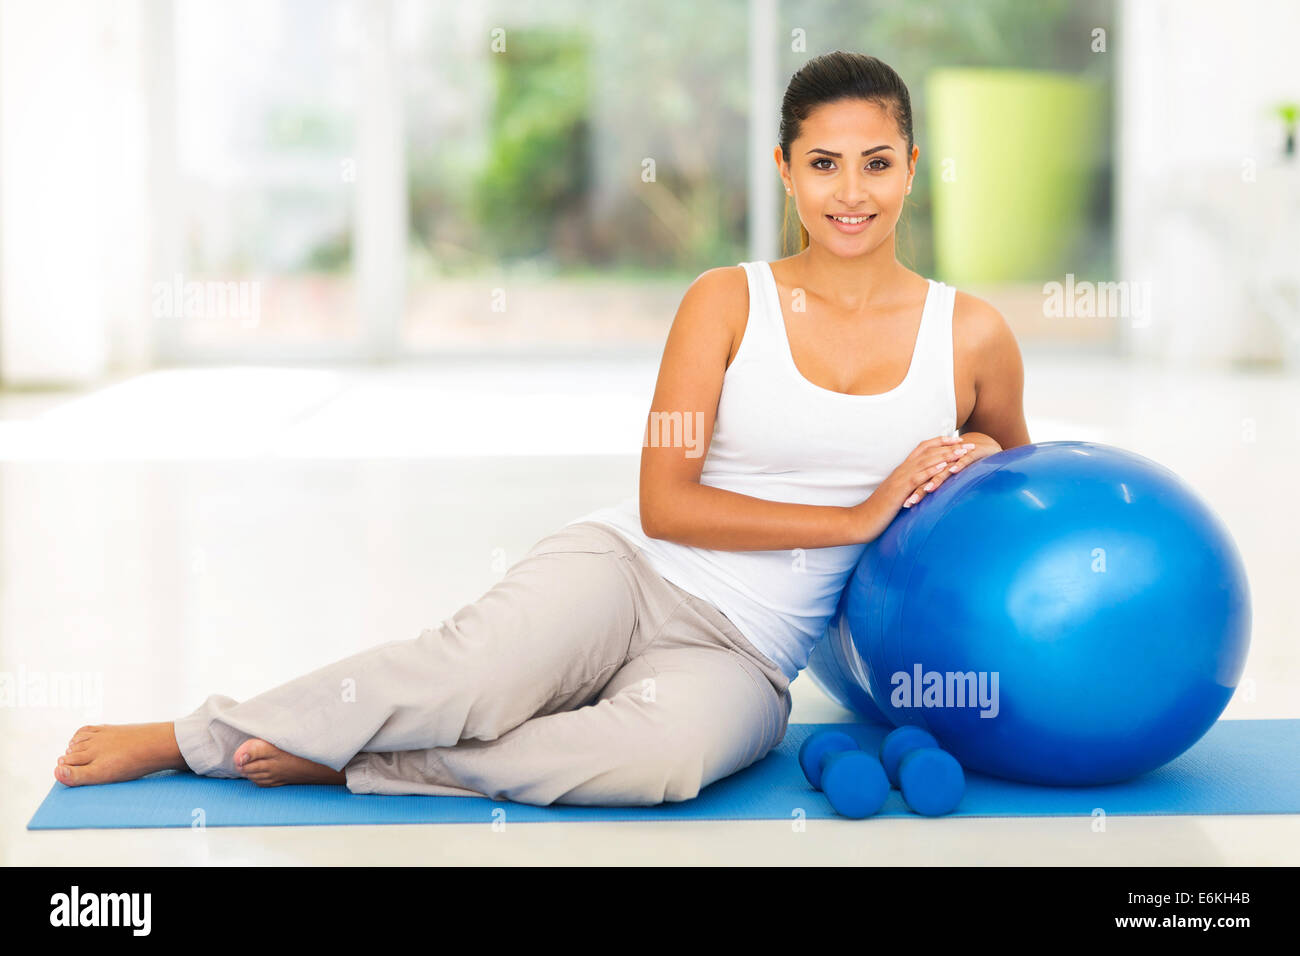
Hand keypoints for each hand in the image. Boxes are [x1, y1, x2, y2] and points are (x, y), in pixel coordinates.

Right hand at [848, 434, 969, 542]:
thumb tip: (924, 487)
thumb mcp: (898, 495)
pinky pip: (918, 476)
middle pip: (928, 451)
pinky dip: (931, 469)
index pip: (923, 448)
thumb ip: (910, 487)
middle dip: (950, 447)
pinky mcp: (900, 489)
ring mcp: (900, 478)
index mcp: (902, 469)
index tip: (957, 440)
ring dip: (945, 455)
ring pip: (925, 461)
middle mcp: (902, 469)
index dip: (940, 442)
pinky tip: (944, 466)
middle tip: (970, 444)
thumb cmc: (880, 510)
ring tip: (962, 451)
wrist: (863, 520)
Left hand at [899, 431, 1001, 508]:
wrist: (986, 449)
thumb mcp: (950, 479)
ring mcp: (957, 457)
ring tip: (927, 490)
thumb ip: (938, 490)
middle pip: (927, 475)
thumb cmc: (965, 468)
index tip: (902, 505)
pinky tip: (953, 471)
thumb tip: (927, 512)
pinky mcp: (972, 454)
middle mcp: (944, 462)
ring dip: (936, 479)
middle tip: (908, 502)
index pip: (920, 480)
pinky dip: (959, 465)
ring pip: (944, 468)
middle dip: (917, 489)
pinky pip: (964, 460)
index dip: (910, 491)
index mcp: (935, 467)